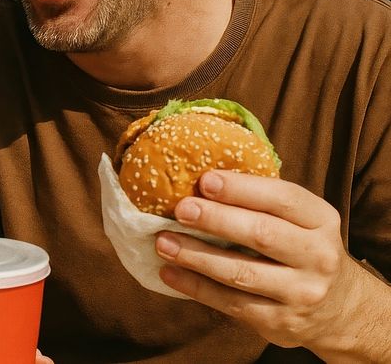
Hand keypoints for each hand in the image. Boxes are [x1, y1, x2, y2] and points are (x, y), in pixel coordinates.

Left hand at [155, 170, 379, 356]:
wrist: (339, 309)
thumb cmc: (302, 248)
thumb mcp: (300, 220)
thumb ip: (262, 201)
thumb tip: (200, 180)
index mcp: (321, 221)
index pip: (283, 199)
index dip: (241, 189)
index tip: (204, 180)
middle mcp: (318, 256)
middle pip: (261, 234)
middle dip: (215, 220)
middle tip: (180, 209)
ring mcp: (301, 293)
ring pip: (241, 273)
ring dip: (196, 256)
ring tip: (163, 242)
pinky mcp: (280, 322)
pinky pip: (230, 302)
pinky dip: (196, 287)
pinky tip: (170, 272)